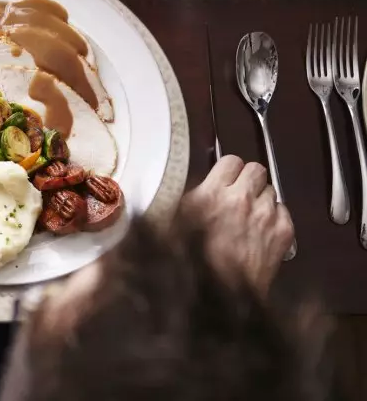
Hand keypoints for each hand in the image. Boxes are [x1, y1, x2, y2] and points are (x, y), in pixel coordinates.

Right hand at [180, 155, 293, 293]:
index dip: (227, 169)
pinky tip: (262, 228)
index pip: (230, 161)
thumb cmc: (198, 266)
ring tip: (249, 214)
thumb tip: (185, 190)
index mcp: (211, 195)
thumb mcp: (172, 228)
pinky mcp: (283, 231)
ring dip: (261, 198)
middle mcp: (241, 200)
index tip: (224, 177)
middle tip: (240, 192)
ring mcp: (265, 214)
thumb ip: (183, 204)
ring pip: (271, 189)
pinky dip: (275, 216)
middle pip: (255, 169)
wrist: (225, 295)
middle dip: (248, 179)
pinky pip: (284, 209)